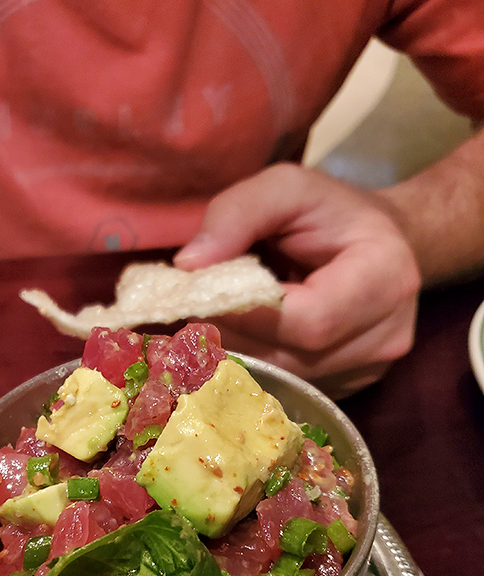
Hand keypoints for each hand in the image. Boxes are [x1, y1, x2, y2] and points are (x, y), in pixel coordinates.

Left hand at [174, 163, 421, 398]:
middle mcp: (386, 336)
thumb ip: (237, 214)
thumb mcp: (286, 187)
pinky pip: (287, 388)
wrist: (377, 242)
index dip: (248, 314)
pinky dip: (257, 363)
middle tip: (203, 304)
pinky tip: (250, 333)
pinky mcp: (348, 388)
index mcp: (384, 279)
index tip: (207, 292)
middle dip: (235, 334)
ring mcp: (369, 369)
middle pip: (291, 360)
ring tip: (226, 313)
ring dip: (240, 351)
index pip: (309, 321)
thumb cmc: (330, 212)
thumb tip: (189, 266)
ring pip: (282, 380)